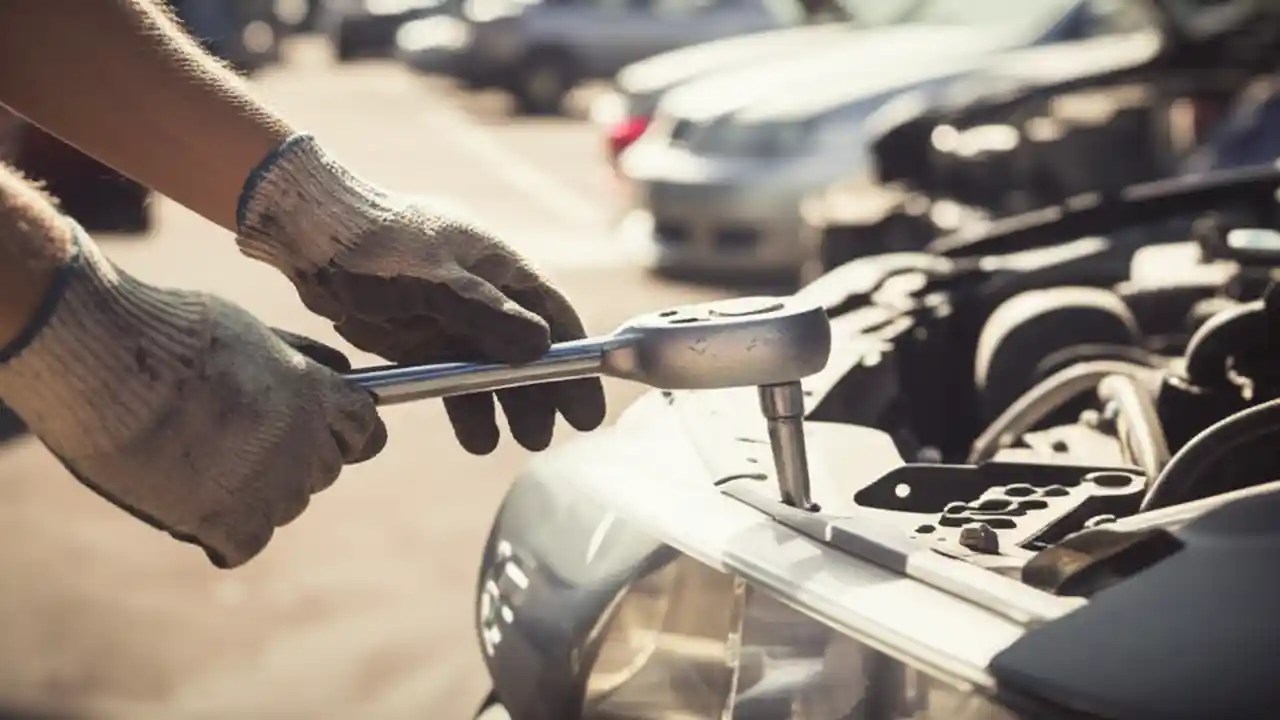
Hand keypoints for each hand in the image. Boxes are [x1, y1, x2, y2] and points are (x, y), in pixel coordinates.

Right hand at [0, 229, 385, 567]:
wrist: (109, 359)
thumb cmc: (168, 333)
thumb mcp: (248, 330)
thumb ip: (293, 358)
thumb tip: (335, 368)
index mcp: (314, 390)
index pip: (365, 429)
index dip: (346, 435)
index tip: (323, 435)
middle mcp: (304, 441)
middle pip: (322, 472)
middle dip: (289, 462)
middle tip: (235, 445)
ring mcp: (270, 485)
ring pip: (284, 509)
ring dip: (253, 496)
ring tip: (197, 466)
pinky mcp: (227, 520)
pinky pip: (243, 546)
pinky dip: (221, 536)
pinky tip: (189, 509)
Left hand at [235, 134, 606, 453]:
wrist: (312, 240)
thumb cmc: (377, 247)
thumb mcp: (435, 281)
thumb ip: (486, 315)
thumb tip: (541, 348)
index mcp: (499, 268)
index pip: (553, 319)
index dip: (574, 362)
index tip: (585, 406)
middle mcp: (484, 294)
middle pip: (527, 350)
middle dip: (543, 393)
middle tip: (551, 436)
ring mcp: (452, 317)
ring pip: (492, 368)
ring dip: (509, 405)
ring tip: (522, 441)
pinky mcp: (420, 337)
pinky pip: (455, 377)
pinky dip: (468, 406)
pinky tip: (478, 438)